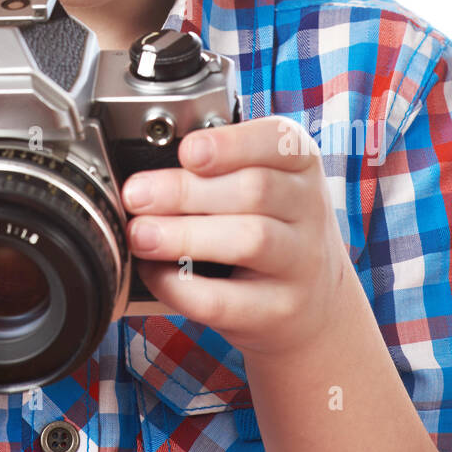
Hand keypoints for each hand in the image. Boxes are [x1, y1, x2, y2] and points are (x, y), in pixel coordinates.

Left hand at [121, 116, 350, 358]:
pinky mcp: (279, 311)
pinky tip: (154, 273)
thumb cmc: (270, 226)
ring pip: (250, 240)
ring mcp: (300, 263)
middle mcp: (308, 209)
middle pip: (254, 190)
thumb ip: (215, 169)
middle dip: (184, 191)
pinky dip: (181, 286)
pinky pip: (226, 300)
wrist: (316, 304)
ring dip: (183, 236)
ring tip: (140, 235)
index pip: (279, 140)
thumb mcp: (261, 181)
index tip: (186, 151)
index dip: (231, 144)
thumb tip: (146, 175)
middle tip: (136, 195)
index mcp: (300, 164)